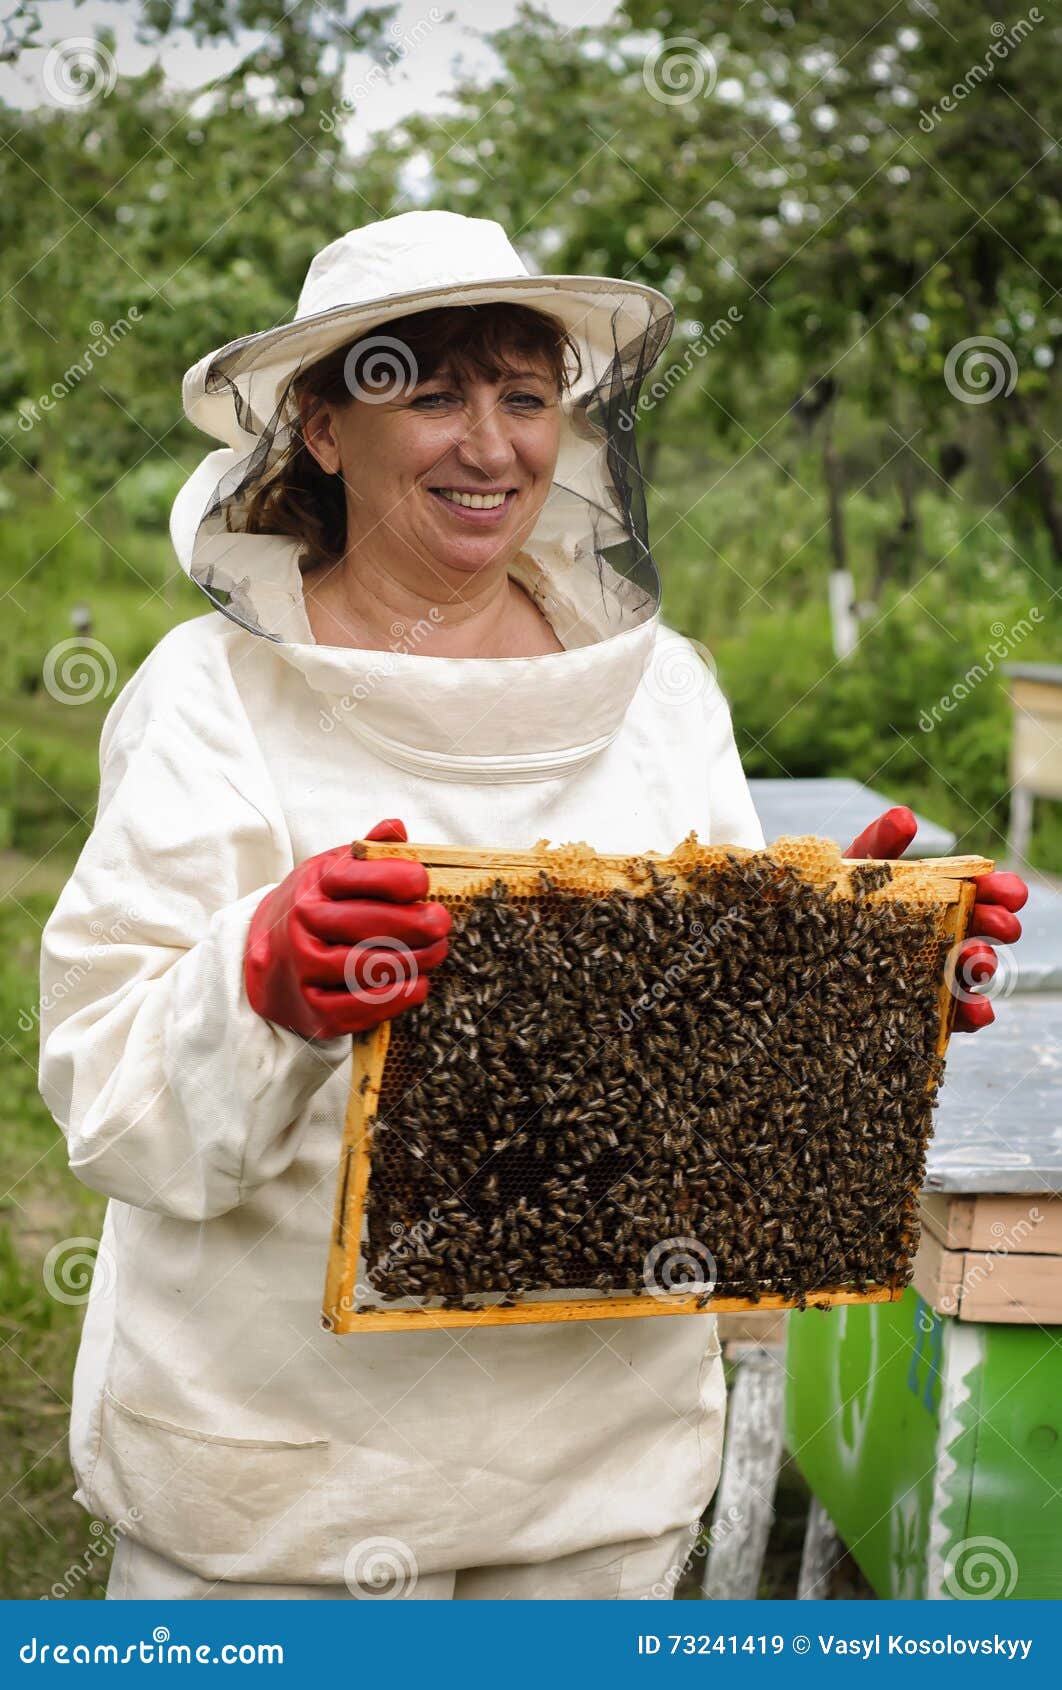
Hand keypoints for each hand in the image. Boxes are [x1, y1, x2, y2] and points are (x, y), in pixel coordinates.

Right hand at [243, 818, 450, 1039]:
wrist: (263, 958)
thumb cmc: (314, 909)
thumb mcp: (331, 873)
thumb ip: (367, 853)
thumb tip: (397, 827)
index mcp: (315, 884)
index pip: (364, 877)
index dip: (403, 879)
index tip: (423, 885)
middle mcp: (305, 924)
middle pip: (375, 925)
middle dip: (420, 925)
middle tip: (441, 924)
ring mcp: (306, 968)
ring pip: (374, 968)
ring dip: (417, 961)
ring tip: (435, 953)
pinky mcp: (313, 1009)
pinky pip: (363, 1007)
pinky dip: (399, 997)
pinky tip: (417, 984)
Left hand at [844, 806, 1027, 1033]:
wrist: (799, 947)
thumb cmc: (837, 902)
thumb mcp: (855, 872)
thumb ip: (880, 844)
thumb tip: (904, 816)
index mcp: (940, 899)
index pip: (981, 893)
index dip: (1000, 891)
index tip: (1008, 891)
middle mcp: (945, 937)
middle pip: (983, 932)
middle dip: (998, 925)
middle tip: (1000, 924)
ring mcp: (935, 975)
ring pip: (972, 973)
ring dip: (983, 966)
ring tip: (977, 959)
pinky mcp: (919, 1010)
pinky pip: (952, 1016)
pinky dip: (972, 1014)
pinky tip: (978, 1010)